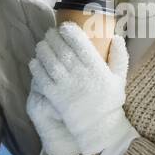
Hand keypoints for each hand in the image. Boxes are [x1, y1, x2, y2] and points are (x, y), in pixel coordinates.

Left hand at [29, 22, 131, 154]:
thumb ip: (119, 57)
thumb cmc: (108, 102)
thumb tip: (118, 37)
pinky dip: (36, 67)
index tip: (65, 27)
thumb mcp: (119, 79)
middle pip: (61, 48)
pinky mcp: (54, 95)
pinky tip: (35, 61)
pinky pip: (41, 77)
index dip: (69, 31)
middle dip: (53, 37)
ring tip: (42, 45)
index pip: (79, 42)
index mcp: (95, 68)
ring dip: (42, 49)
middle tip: (50, 33)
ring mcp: (65, 85)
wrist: (97, 127)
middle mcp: (79, 74)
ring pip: (49, 60)